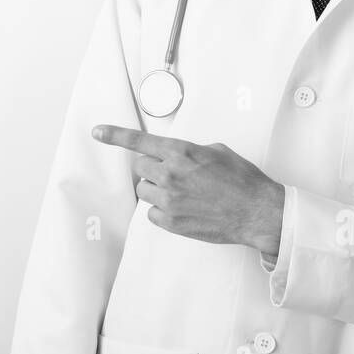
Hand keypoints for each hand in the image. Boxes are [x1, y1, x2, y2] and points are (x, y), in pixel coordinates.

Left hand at [91, 124, 284, 256]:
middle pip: (139, 168)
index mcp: (181, 152)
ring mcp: (169, 199)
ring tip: (183, 193)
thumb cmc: (242, 180)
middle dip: (152, 169)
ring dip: (157, 190)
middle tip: (172, 174)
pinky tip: (183, 208)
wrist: (256, 212)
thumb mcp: (217, 151)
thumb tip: (175, 154)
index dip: (114, 135)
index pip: (139, 140)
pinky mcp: (171, 221)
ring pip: (144, 191)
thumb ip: (189, 151)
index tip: (97, 132)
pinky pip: (152, 212)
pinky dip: (163, 210)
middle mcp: (170, 173)